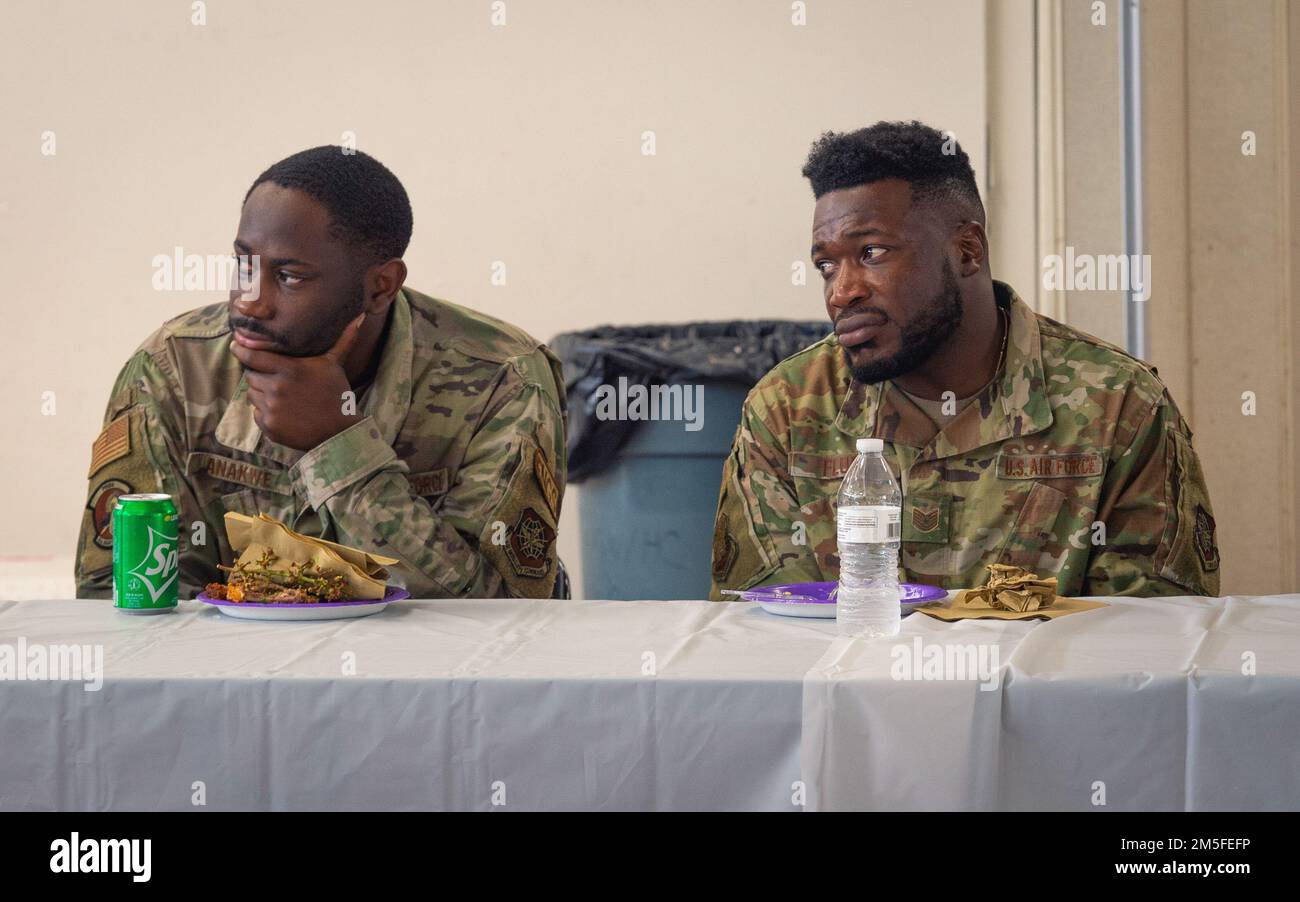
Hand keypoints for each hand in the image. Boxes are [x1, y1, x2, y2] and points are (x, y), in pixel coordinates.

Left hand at [229, 314, 365, 450]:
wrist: (339, 432)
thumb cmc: (336, 395)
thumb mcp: (334, 365)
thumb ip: (342, 340)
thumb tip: (360, 316)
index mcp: (290, 369)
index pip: (252, 355)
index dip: (242, 349)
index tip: (236, 345)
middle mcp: (277, 388)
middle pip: (251, 376)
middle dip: (260, 376)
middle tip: (275, 379)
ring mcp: (272, 408)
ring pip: (252, 395)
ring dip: (262, 394)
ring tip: (282, 397)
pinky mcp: (269, 426)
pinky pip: (256, 414)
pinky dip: (266, 413)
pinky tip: (284, 413)